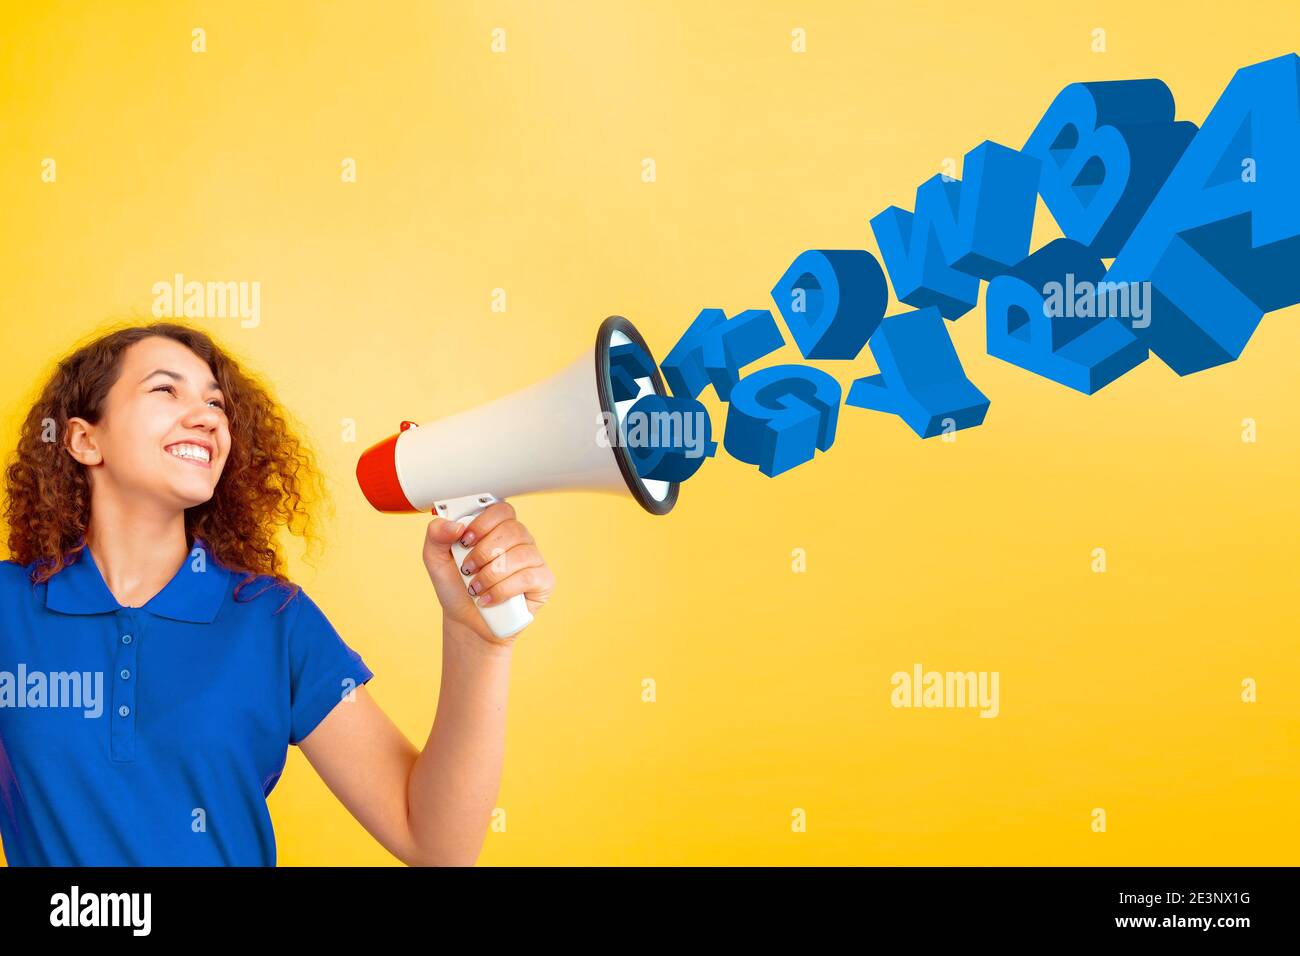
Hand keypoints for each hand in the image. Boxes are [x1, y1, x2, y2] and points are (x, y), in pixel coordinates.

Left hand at [422, 499, 554, 647]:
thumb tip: (454, 525)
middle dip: (483, 553)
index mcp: (497, 528)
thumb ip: (436, 535)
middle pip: (511, 530)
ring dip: (490, 575)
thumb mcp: (436, 559)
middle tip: (467, 569)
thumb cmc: (456, 586)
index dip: (483, 522)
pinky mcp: (543, 581)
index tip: (465, 540)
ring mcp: (534, 560)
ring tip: (474, 588)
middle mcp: (519, 540)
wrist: (466, 620)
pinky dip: (501, 591)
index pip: (501, 509)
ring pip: (519, 555)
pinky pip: (527, 578)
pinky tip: (487, 599)